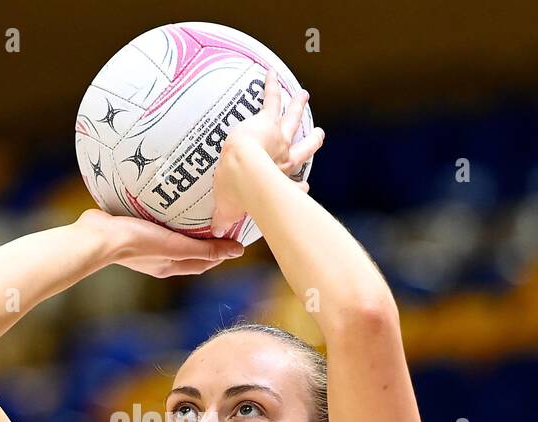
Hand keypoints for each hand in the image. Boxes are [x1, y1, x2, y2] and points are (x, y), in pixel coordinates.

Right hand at [77, 207, 243, 277]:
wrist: (96, 236)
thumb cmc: (136, 243)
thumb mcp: (175, 246)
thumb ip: (204, 249)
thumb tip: (236, 251)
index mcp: (170, 266)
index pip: (204, 261)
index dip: (221, 251)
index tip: (235, 234)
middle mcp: (159, 258)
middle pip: (190, 249)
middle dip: (207, 237)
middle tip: (222, 217)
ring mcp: (144, 244)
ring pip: (173, 235)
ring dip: (187, 224)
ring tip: (200, 206)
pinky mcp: (132, 229)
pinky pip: (156, 222)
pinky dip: (168, 214)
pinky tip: (170, 199)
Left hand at [211, 67, 324, 237]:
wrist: (243, 170)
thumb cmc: (238, 191)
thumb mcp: (229, 208)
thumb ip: (225, 219)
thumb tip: (218, 234)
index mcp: (278, 182)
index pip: (294, 186)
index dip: (299, 189)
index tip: (305, 189)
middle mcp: (284, 160)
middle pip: (302, 150)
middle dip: (312, 143)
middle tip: (319, 135)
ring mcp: (280, 139)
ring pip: (292, 120)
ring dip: (297, 107)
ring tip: (303, 96)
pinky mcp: (269, 122)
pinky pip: (271, 99)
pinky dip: (271, 85)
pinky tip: (269, 72)